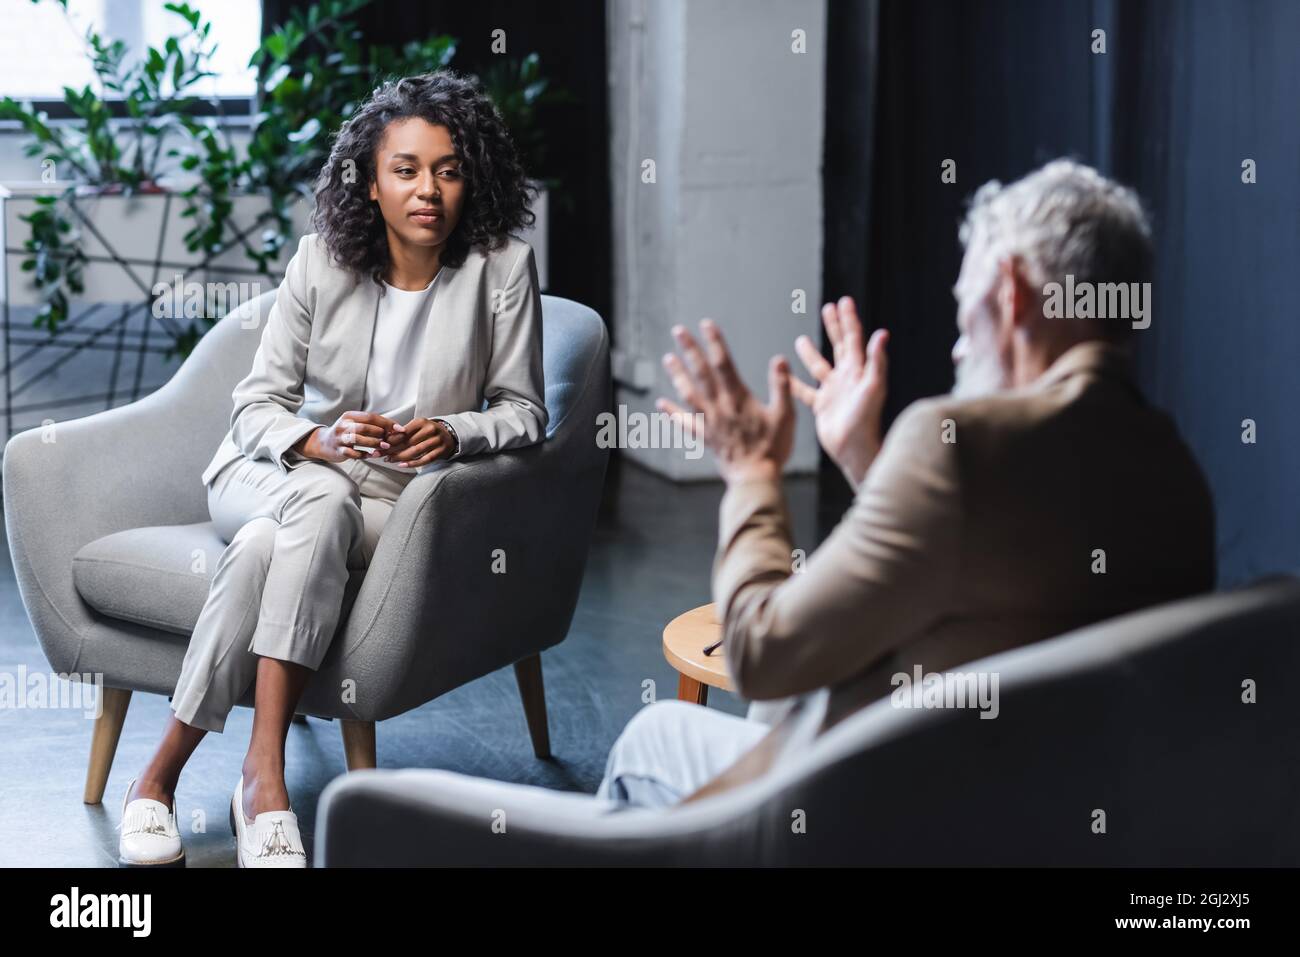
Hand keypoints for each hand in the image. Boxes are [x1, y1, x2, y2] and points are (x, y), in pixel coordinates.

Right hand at [297, 411, 401, 462]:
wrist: (324, 443)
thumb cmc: (346, 433)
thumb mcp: (355, 424)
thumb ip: (372, 425)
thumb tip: (395, 428)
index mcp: (349, 416)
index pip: (370, 417)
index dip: (386, 422)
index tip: (400, 429)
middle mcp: (343, 425)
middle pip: (364, 427)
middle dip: (380, 433)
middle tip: (391, 439)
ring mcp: (340, 438)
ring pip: (358, 439)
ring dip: (374, 443)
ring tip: (385, 447)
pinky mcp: (338, 450)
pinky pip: (352, 453)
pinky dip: (363, 455)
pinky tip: (371, 456)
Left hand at [375, 416, 454, 467]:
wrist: (449, 436)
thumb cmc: (427, 432)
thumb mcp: (417, 427)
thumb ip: (403, 432)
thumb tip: (384, 440)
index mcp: (421, 422)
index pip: (403, 432)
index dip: (391, 440)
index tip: (380, 445)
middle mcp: (430, 429)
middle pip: (408, 442)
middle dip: (392, 449)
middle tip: (380, 454)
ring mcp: (437, 441)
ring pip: (415, 451)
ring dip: (400, 457)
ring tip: (389, 460)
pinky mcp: (441, 451)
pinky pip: (425, 459)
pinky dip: (412, 463)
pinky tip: (402, 465)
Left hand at [656, 319, 794, 483]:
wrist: (755, 478)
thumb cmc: (773, 447)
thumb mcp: (785, 415)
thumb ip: (782, 386)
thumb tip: (780, 359)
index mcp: (738, 397)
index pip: (724, 363)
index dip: (715, 342)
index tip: (706, 324)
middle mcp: (720, 406)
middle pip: (701, 373)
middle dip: (690, 350)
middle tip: (678, 331)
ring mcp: (709, 421)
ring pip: (689, 393)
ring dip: (678, 375)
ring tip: (667, 358)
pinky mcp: (705, 437)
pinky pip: (685, 423)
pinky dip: (672, 413)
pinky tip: (660, 404)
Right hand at [791, 296, 888, 489]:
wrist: (854, 449)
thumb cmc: (866, 419)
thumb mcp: (873, 387)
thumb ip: (876, 361)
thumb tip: (882, 334)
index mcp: (857, 371)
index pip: (852, 339)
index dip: (848, 319)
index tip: (843, 301)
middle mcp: (846, 378)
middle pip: (839, 346)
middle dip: (834, 326)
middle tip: (828, 307)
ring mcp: (834, 392)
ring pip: (819, 367)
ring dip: (811, 353)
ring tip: (800, 340)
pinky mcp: (823, 406)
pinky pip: (806, 392)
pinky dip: (796, 384)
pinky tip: (786, 377)